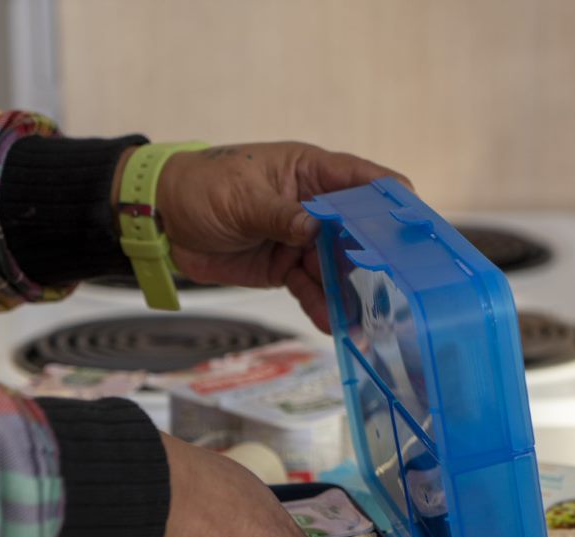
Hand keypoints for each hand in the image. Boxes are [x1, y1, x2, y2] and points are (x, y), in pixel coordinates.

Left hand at [144, 142, 408, 331]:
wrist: (160, 220)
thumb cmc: (200, 187)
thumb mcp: (242, 198)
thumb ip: (282, 216)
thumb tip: (315, 230)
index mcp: (309, 172)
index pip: (362, 180)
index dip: (390, 198)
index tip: (414, 220)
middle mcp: (314, 205)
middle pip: (356, 232)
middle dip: (372, 259)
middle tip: (392, 287)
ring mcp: (302, 239)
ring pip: (337, 267)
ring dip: (348, 292)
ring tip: (361, 320)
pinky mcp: (286, 267)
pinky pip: (312, 288)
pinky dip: (323, 306)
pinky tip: (335, 326)